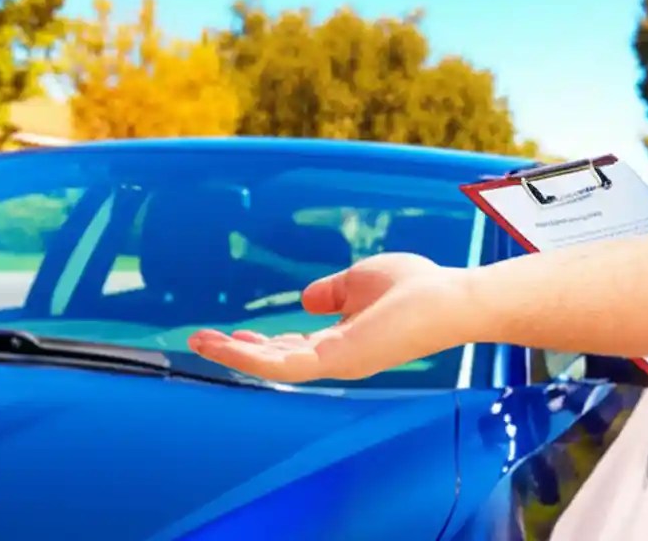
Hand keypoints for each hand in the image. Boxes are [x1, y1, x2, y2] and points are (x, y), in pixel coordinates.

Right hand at [188, 253, 474, 382]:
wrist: (447, 299)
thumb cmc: (417, 288)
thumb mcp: (361, 280)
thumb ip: (333, 291)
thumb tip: (307, 298)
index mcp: (343, 341)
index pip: (293, 347)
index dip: (261, 343)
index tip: (234, 334)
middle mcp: (337, 357)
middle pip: (276, 360)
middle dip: (237, 352)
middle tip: (201, 340)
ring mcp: (336, 362)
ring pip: (272, 366)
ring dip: (234, 356)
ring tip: (199, 342)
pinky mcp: (336, 360)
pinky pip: (282, 365)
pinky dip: (250, 358)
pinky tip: (224, 346)